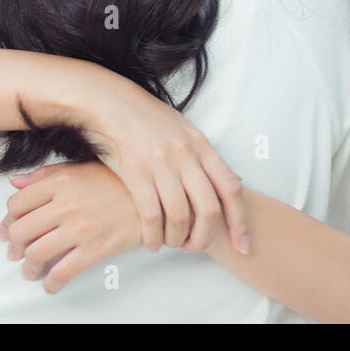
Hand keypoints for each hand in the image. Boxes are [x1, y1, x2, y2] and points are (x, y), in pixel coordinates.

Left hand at [0, 161, 143, 292]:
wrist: (154, 200)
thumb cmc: (119, 184)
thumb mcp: (81, 168)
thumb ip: (45, 175)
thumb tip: (15, 181)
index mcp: (61, 182)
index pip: (17, 203)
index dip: (10, 219)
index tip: (13, 227)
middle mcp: (66, 204)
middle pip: (20, 232)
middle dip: (15, 246)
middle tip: (19, 251)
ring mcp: (80, 229)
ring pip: (36, 254)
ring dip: (29, 267)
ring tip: (33, 269)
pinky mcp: (94, 250)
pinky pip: (61, 273)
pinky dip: (50, 283)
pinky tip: (51, 283)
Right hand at [66, 78, 248, 254]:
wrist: (107, 102)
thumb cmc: (145, 117)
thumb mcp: (183, 129)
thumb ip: (203, 156)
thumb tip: (228, 181)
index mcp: (200, 144)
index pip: (231, 187)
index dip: (240, 220)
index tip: (242, 243)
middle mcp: (184, 155)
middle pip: (208, 208)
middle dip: (205, 237)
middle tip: (195, 248)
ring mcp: (160, 164)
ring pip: (180, 216)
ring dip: (178, 239)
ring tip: (171, 243)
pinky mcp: (135, 173)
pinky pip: (151, 216)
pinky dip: (153, 236)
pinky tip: (151, 242)